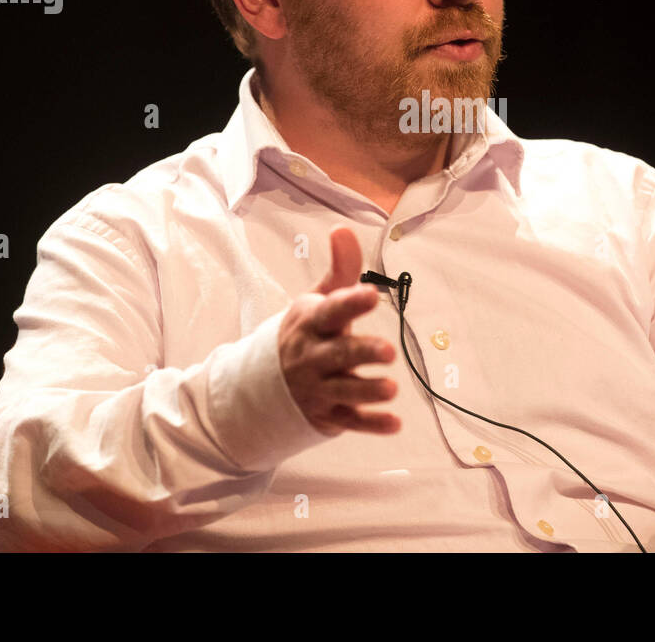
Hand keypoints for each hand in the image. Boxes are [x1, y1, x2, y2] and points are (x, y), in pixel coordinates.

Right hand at [278, 226, 400, 435]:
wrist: (260, 385)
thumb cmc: (305, 332)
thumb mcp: (316, 299)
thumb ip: (340, 269)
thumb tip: (343, 227)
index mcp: (312, 324)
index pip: (331, 312)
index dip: (350, 303)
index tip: (371, 294)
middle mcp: (313, 357)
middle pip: (339, 355)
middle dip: (362, 353)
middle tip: (389, 351)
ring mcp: (319, 389)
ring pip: (345, 392)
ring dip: (367, 391)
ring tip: (391, 388)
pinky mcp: (327, 415)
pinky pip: (349, 422)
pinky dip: (370, 425)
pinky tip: (394, 424)